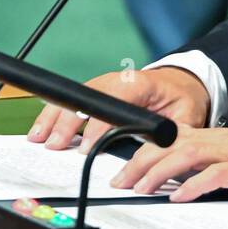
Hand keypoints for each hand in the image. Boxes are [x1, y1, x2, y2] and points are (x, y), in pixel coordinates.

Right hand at [26, 67, 210, 153]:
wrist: (179, 83)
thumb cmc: (182, 98)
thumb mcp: (188, 114)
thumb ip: (178, 131)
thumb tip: (168, 149)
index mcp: (141, 83)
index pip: (114, 101)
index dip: (99, 125)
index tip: (87, 145)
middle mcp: (118, 80)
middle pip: (86, 98)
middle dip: (69, 122)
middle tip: (56, 145)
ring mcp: (104, 83)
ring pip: (74, 97)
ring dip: (55, 117)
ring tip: (39, 137)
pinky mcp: (96, 91)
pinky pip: (72, 100)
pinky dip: (55, 113)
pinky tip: (43, 128)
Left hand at [108, 123, 227, 203]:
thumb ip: (213, 164)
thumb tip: (183, 181)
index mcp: (217, 138)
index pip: (172, 139)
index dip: (144, 152)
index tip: (124, 171)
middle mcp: (221, 140)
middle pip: (171, 144)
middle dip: (141, 162)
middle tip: (119, 181)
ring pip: (187, 154)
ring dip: (159, 171)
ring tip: (140, 188)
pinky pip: (216, 173)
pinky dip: (194, 184)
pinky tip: (179, 196)